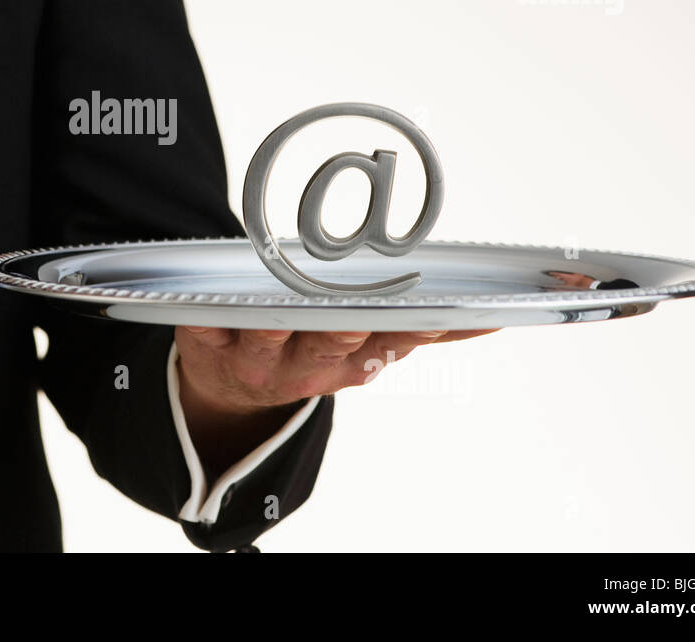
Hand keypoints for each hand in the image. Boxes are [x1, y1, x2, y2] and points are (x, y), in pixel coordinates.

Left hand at [175, 326, 496, 478]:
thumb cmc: (312, 349)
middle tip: (357, 306)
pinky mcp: (207, 341)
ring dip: (274, 325)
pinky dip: (203, 319)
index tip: (430, 312)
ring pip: (267, 339)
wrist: (235, 388)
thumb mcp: (371, 350)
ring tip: (281, 308)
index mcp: (352, 361)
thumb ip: (427, 333)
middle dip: (344, 326)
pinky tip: (207, 306)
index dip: (409, 329)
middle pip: (330, 342)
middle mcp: (308, 364)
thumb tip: (491, 320)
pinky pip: (204, 329)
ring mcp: (256, 356)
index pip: (389, 343)